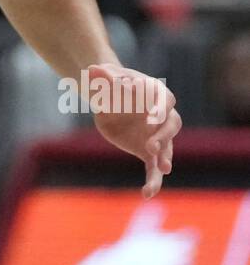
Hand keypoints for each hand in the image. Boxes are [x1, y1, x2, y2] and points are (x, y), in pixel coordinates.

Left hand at [86, 62, 182, 199]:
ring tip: (164, 169)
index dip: (159, 108)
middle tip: (152, 145)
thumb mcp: (104, 77)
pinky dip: (153, 181)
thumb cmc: (108, 82)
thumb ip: (102, 76)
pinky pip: (154, 168)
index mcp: (154, 92)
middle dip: (164, 134)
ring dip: (165, 158)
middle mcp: (160, 115)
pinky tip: (147, 194)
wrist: (106, 97)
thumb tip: (93, 70)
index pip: (164, 99)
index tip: (150, 118)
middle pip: (172, 124)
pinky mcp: (147, 151)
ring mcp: (157, 135)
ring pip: (167, 149)